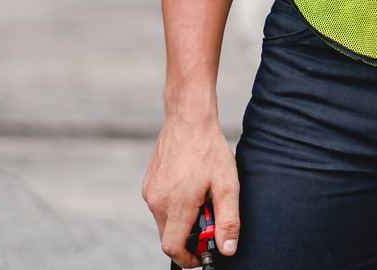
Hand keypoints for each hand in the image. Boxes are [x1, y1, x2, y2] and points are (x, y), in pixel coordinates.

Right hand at [143, 115, 239, 265]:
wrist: (188, 119)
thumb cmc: (209, 150)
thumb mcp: (227, 185)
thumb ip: (228, 220)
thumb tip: (227, 249)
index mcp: (177, 205)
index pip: (173, 248)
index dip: (189, 258)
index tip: (203, 255)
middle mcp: (158, 202)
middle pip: (169, 237)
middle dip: (189, 237)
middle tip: (209, 219)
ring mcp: (150, 193)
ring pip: (164, 222)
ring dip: (182, 220)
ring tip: (202, 198)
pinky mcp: (148, 185)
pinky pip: (160, 207)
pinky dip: (174, 207)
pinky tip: (190, 188)